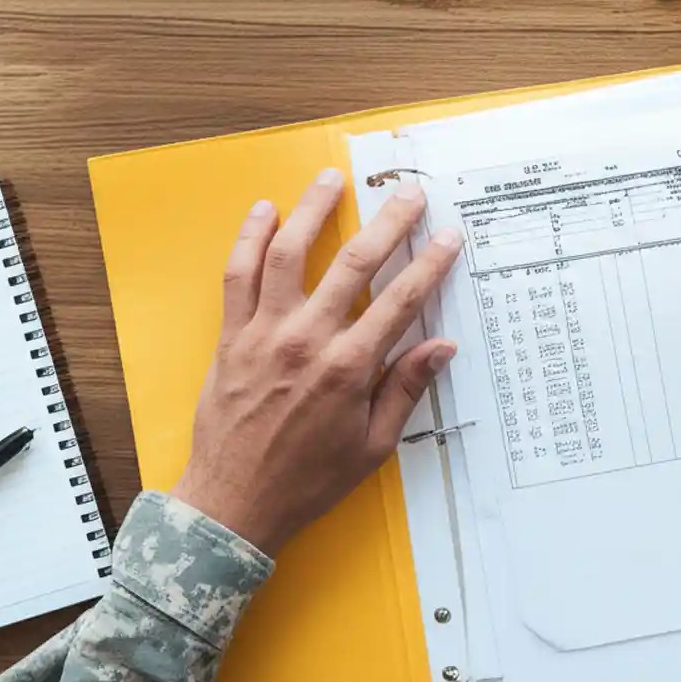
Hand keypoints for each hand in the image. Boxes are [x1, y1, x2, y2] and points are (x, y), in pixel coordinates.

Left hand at [171, 169, 461, 554]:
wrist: (234, 503)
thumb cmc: (309, 481)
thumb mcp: (373, 445)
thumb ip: (405, 389)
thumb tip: (442, 346)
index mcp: (348, 368)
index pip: (401, 301)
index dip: (429, 264)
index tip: (449, 235)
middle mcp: (307, 340)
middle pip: (353, 265)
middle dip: (387, 223)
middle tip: (408, 192)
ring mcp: (265, 333)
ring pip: (290, 255)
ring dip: (313, 211)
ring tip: (331, 179)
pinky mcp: (231, 337)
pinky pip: (237, 276)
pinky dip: (250, 240)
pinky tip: (264, 212)